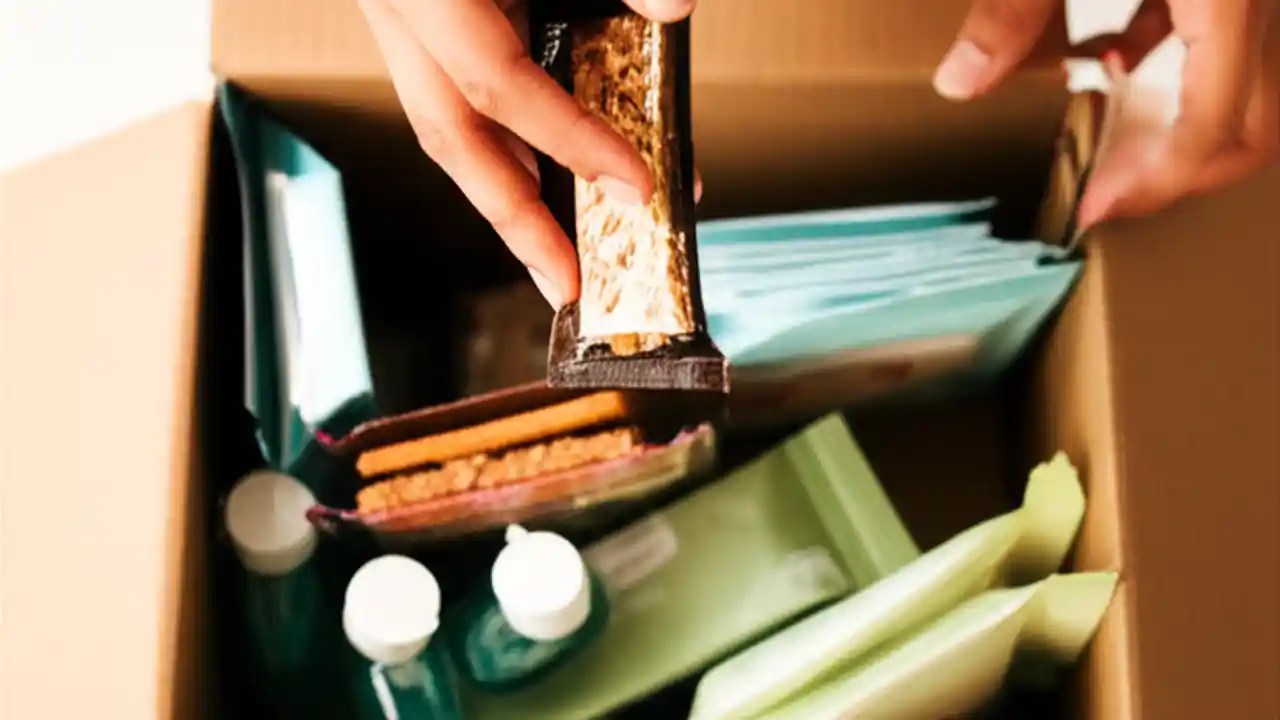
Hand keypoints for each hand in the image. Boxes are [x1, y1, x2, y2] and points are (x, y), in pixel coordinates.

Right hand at [358, 0, 697, 307]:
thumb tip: (676, 4)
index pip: (497, 82)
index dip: (570, 140)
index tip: (639, 184)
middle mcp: (398, 8)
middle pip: (451, 140)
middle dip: (515, 222)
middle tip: (573, 285)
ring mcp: (398, 15)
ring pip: (446, 125)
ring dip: (508, 193)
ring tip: (563, 250)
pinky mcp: (413, 16)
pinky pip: (453, 95)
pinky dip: (502, 140)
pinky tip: (547, 166)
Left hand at [933, 0, 1278, 228]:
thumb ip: (1011, 14)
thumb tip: (959, 81)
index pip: (1212, 123)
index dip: (1154, 182)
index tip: (1093, 212)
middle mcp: (1257, 1)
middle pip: (1249, 125)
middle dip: (1179, 174)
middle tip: (1106, 199)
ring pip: (1240, 88)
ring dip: (1173, 124)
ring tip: (1101, 146)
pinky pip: (1213, 41)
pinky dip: (1165, 63)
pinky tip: (1107, 57)